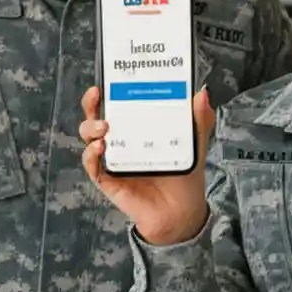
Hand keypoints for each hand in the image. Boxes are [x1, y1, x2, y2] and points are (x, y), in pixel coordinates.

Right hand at [79, 86, 214, 245]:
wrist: (182, 211)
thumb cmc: (183, 174)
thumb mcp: (194, 143)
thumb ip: (199, 120)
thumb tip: (202, 93)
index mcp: (137, 127)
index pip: (117, 105)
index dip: (108, 92)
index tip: (107, 80)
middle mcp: (121, 141)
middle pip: (95, 117)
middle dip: (90, 105)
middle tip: (97, 95)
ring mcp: (112, 160)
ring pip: (89, 139)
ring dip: (90, 128)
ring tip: (104, 126)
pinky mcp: (108, 180)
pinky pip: (92, 166)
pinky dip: (91, 155)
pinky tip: (100, 149)